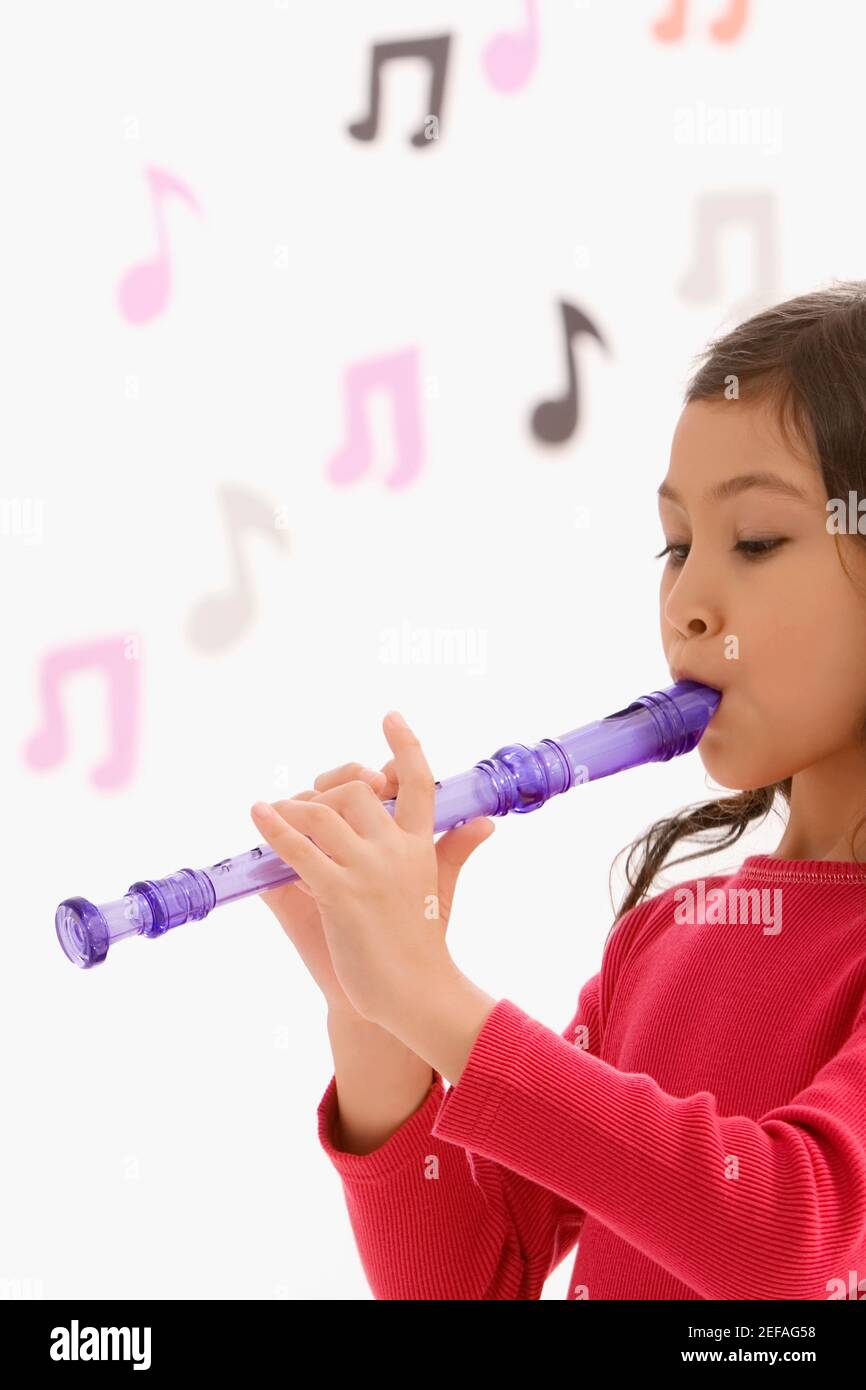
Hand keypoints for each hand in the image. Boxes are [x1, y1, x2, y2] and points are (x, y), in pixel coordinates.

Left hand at [251, 711, 494, 1031]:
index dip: (405, 746)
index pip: (419, 782)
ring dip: (293, 807)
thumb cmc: (426, 944)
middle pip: (357, 790)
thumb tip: (486, 820)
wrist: (417, 994)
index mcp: (422, 845)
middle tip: (307, 803)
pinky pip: (299, 850)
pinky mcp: (340, 894)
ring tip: (276, 811)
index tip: (391, 717)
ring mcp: (368, 870)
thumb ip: (457, 849)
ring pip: (323, 813)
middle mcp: (396, 850)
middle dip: (328, 788)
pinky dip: (274, 830)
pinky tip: (259, 815)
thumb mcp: (444, 888)